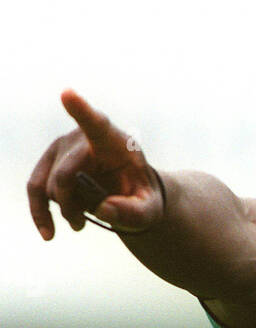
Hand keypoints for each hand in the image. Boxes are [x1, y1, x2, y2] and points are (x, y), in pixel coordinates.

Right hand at [27, 90, 164, 239]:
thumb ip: (133, 212)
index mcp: (114, 141)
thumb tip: (102, 209)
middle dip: (72, 205)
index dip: (81, 110)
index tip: (67, 94)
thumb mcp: (148, 210)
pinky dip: (39, 212)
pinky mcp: (50, 161)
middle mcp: (83, 137)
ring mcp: (63, 146)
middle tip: (83, 224)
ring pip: (50, 185)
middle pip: (65, 175)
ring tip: (81, 221)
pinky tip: (48, 233)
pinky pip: (35, 188)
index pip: (96, 123)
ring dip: (64, 209)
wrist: (129, 194)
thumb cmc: (142, 197)